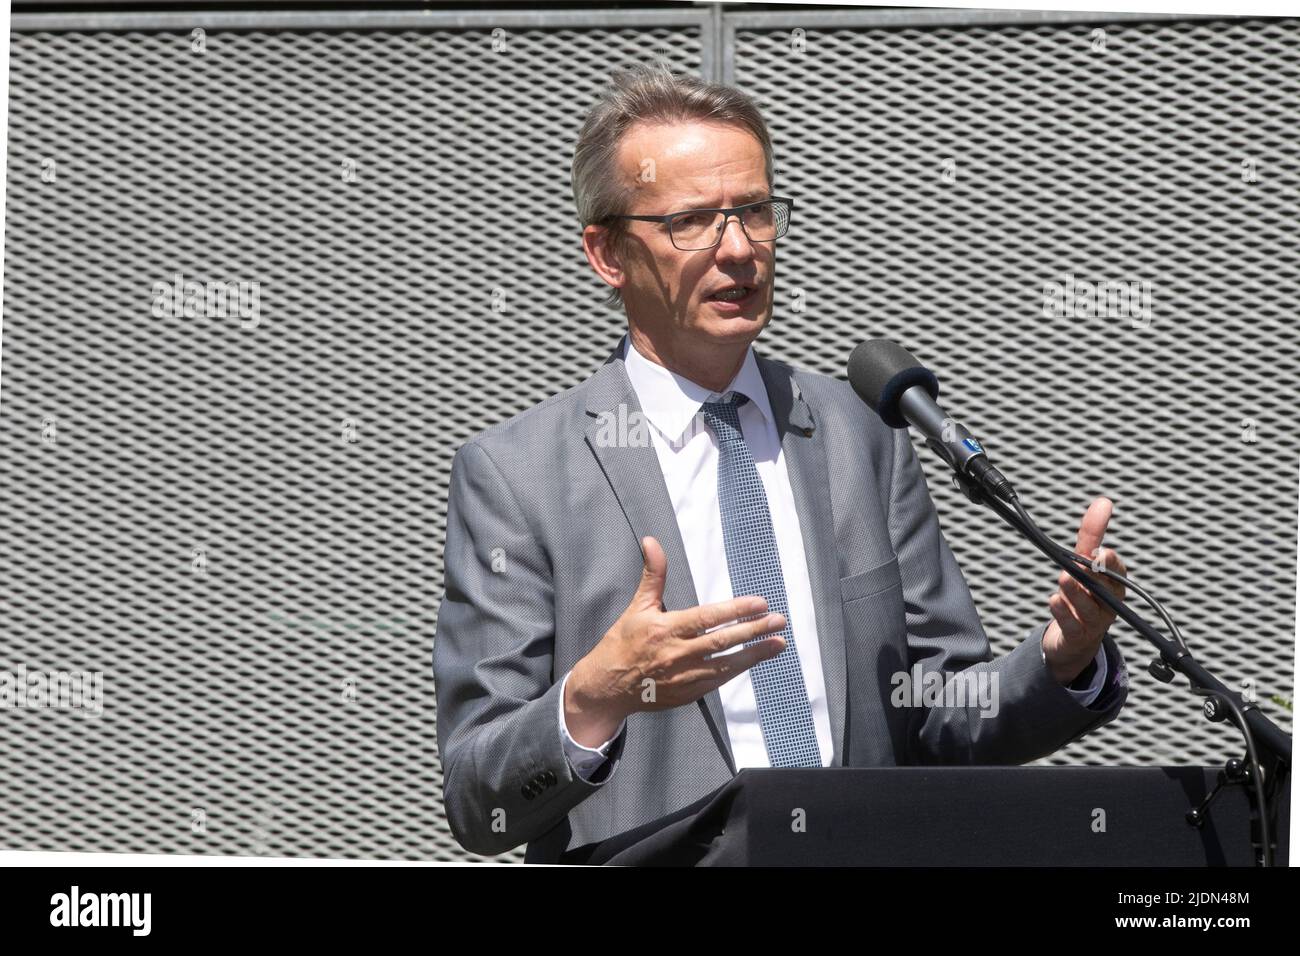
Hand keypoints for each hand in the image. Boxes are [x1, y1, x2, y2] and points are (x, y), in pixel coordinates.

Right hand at [565, 535, 786, 746]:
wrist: (607, 688)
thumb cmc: (623, 643)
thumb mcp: (637, 607)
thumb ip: (653, 575)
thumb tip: (652, 541)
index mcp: (665, 629)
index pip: (707, 618)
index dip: (735, 611)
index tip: (760, 603)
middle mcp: (676, 654)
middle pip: (722, 641)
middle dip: (754, 630)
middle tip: (779, 620)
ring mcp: (683, 677)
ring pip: (726, 665)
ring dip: (754, 654)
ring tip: (778, 643)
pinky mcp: (687, 694)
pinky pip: (718, 681)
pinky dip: (737, 670)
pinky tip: (754, 660)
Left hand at [1043, 497, 1127, 684]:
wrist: (1075, 638)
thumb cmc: (1084, 594)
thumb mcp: (1084, 563)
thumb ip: (1092, 534)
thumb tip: (1103, 502)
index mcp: (1113, 584)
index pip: (1117, 571)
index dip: (1111, 562)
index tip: (1102, 552)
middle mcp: (1108, 602)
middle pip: (1105, 589)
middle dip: (1096, 574)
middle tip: (1086, 561)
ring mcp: (1094, 621)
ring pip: (1088, 607)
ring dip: (1076, 591)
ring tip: (1065, 578)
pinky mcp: (1078, 636)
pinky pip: (1072, 625)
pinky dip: (1063, 613)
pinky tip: (1055, 601)